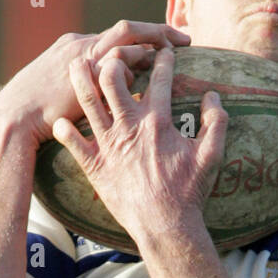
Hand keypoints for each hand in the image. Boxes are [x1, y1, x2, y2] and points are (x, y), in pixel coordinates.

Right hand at [0, 20, 191, 150]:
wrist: (14, 119)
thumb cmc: (37, 114)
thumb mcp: (66, 96)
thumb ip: (90, 91)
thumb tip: (115, 98)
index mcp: (76, 46)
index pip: (118, 36)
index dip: (145, 38)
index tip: (168, 45)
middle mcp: (80, 43)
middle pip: (127, 28)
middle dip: (158, 31)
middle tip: (184, 39)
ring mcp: (81, 54)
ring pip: (125, 34)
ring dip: (153, 38)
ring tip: (176, 48)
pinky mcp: (82, 70)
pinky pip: (116, 56)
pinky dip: (137, 58)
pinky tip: (155, 67)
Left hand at [51, 47, 228, 249]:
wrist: (164, 225)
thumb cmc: (188, 192)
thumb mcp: (211, 155)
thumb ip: (216, 122)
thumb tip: (213, 96)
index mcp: (157, 121)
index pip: (158, 79)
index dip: (161, 60)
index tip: (162, 52)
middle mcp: (129, 127)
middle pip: (112, 79)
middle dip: (113, 61)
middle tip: (114, 56)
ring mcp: (109, 145)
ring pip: (87, 101)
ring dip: (80, 80)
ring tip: (76, 65)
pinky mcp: (94, 165)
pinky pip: (72, 142)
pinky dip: (65, 129)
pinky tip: (61, 120)